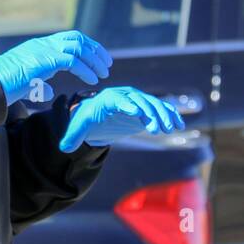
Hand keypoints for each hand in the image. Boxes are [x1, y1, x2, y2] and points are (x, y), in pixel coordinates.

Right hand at [0, 30, 112, 105]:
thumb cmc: (4, 86)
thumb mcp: (27, 81)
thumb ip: (40, 82)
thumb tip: (49, 91)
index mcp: (40, 46)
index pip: (70, 38)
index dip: (87, 46)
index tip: (99, 58)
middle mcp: (43, 44)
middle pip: (77, 38)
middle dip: (95, 50)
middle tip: (107, 64)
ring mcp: (43, 50)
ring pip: (78, 48)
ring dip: (94, 60)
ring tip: (103, 74)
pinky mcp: (44, 60)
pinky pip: (72, 61)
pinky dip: (86, 70)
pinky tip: (92, 80)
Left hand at [58, 87, 185, 152]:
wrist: (99, 112)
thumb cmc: (88, 118)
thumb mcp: (79, 127)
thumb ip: (72, 137)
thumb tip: (64, 148)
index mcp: (108, 98)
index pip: (118, 99)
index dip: (127, 105)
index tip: (135, 113)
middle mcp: (126, 96)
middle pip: (140, 101)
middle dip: (150, 113)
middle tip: (157, 129)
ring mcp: (138, 100)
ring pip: (153, 104)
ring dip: (163, 115)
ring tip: (171, 128)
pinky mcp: (146, 108)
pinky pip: (160, 109)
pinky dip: (170, 115)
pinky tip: (179, 125)